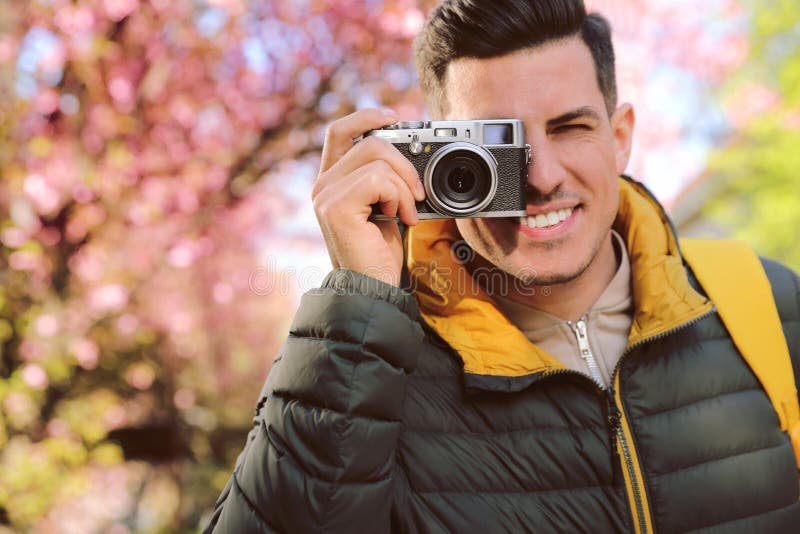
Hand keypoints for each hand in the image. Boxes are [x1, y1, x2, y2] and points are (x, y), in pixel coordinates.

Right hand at [313, 108, 425, 286]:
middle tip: (417, 193)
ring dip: (403, 186)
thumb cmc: (379, 251)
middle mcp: (323, 184)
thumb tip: (409, 150)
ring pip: (377, 158)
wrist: (372, 287)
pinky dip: (397, 197)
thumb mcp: (385, 204)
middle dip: (404, 163)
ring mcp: (325, 194)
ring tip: (406, 213)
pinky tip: (397, 219)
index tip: (396, 118)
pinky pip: (377, 179)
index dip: (366, 116)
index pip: (340, 130)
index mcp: (333, 180)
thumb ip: (385, 177)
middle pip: (369, 141)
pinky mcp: (334, 206)